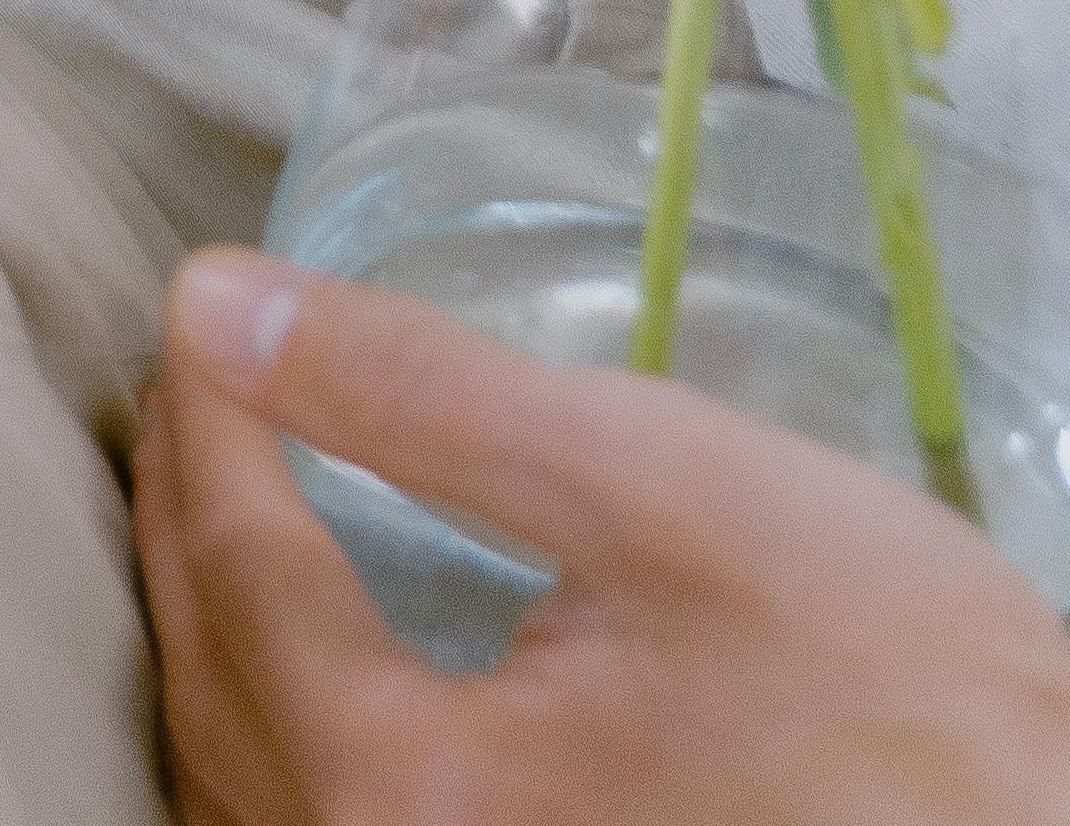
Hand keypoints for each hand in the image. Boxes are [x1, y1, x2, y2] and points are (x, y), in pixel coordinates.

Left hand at [137, 257, 1069, 824]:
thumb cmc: (883, 677)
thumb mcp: (644, 483)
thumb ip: (413, 392)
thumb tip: (219, 305)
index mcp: (402, 790)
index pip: (239, 566)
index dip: (206, 409)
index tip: (195, 294)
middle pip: (217, 691)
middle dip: (186, 518)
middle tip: (193, 375)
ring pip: (251, 792)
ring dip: (221, 637)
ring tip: (224, 492)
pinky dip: (286, 738)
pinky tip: (315, 660)